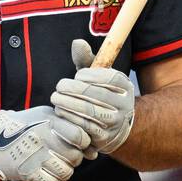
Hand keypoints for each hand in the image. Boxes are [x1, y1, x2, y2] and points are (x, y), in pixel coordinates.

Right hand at [0, 104, 89, 180]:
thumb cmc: (23, 127)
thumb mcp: (44, 116)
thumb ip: (68, 127)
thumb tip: (93, 151)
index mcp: (49, 121)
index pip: (80, 136)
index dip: (83, 143)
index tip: (77, 145)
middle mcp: (43, 138)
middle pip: (75, 156)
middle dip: (73, 159)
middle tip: (63, 157)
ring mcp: (35, 156)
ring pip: (66, 172)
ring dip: (64, 172)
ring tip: (56, 166)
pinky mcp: (28, 172)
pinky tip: (49, 177)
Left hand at [51, 39, 135, 155]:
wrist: (116, 126)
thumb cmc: (100, 94)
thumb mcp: (96, 76)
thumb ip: (86, 60)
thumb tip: (77, 42)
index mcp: (125, 86)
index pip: (109, 77)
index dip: (90, 75)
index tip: (78, 76)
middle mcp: (124, 105)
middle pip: (95, 95)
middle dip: (72, 89)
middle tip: (58, 87)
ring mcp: (115, 123)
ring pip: (88, 112)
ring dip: (67, 105)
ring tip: (56, 99)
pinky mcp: (105, 139)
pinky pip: (84, 128)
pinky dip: (69, 119)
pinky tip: (60, 113)